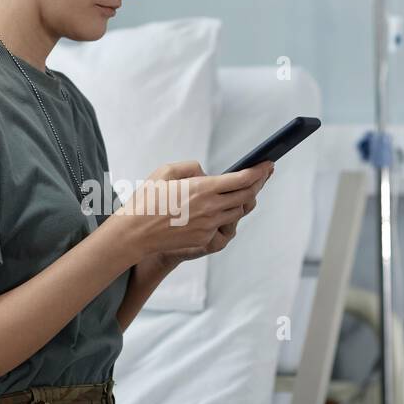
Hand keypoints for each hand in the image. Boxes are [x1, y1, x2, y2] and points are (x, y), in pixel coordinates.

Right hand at [145, 162, 272, 264]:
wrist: (135, 233)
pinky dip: (225, 214)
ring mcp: (209, 226)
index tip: (268, 164)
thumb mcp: (166, 171)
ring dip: (245, 199)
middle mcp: (211, 208)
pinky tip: (225, 206)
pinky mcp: (204, 239)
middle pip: (247, 195)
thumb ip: (192, 168)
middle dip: (259, 183)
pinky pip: (222, 224)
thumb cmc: (148, 199)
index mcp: (203, 188)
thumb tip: (207, 174)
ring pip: (238, 211)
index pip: (243, 179)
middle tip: (265, 174)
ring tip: (248, 189)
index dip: (259, 171)